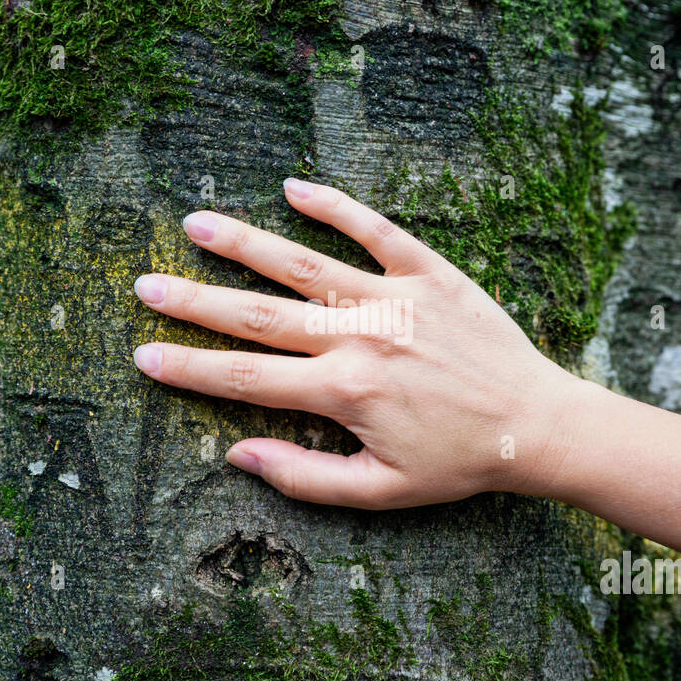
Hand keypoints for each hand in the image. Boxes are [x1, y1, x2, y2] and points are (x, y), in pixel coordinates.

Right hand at [132, 177, 580, 508]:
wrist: (536, 425)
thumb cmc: (458, 463)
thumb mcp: (381, 492)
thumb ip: (305, 476)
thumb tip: (237, 455)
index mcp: (343, 393)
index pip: (247, 377)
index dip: (190, 368)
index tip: (144, 354)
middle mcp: (360, 338)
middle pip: (259, 315)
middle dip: (195, 302)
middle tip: (146, 284)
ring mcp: (394, 299)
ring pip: (304, 265)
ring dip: (245, 244)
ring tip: (196, 224)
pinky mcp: (430, 274)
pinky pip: (377, 230)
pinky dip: (336, 207)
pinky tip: (294, 188)